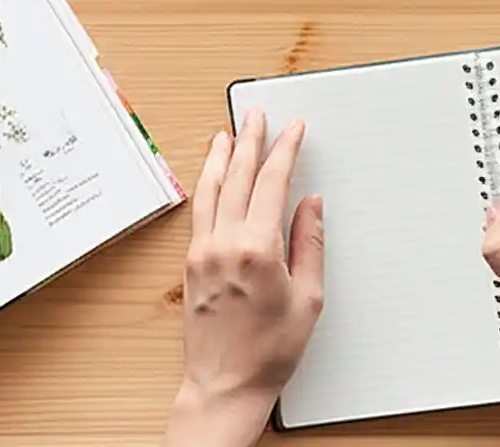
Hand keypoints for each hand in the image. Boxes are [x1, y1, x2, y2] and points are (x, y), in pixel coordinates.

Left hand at [162, 109, 323, 446]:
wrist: (225, 384)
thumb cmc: (269, 351)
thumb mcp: (308, 298)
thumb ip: (310, 243)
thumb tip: (310, 204)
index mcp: (257, 248)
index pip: (271, 183)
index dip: (284, 150)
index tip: (292, 129)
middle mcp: (223, 243)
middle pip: (237, 176)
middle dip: (250, 141)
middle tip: (256, 115)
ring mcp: (201, 251)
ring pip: (210, 189)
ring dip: (220, 157)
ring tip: (227, 133)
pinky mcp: (189, 263)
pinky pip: (199, 211)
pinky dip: (207, 185)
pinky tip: (211, 176)